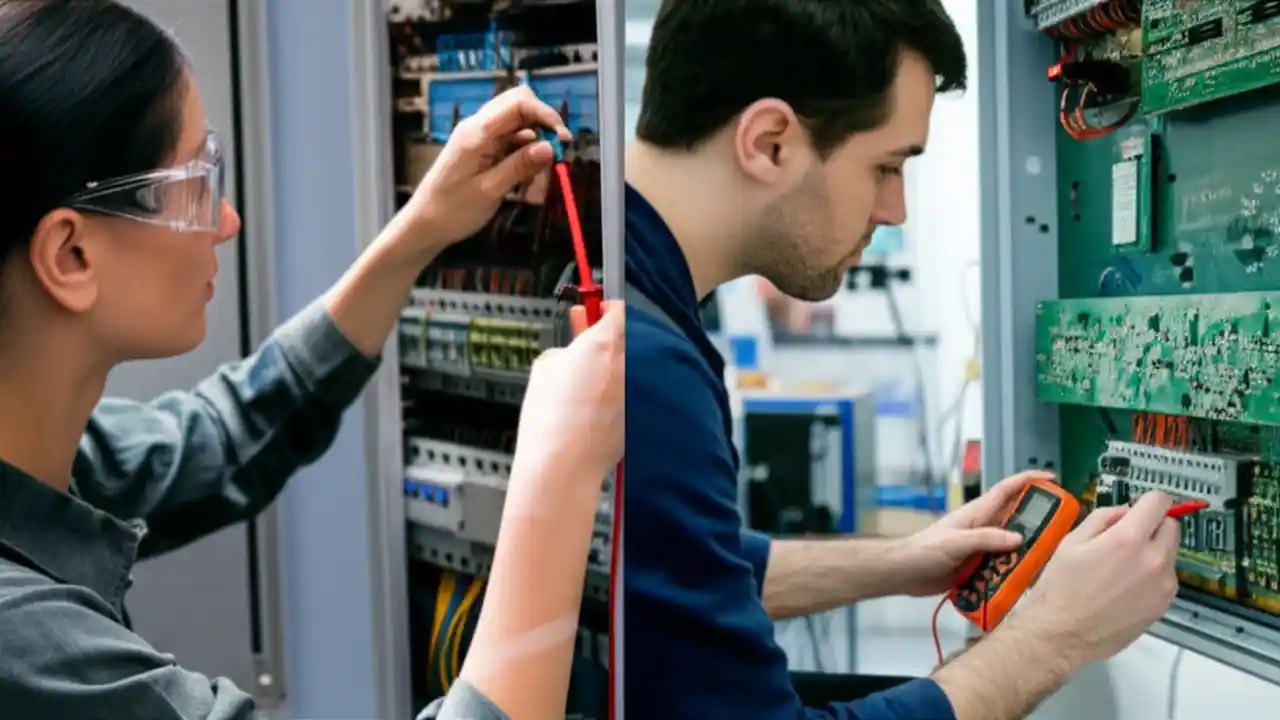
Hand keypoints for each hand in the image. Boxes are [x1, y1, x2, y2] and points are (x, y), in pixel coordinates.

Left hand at [401, 86, 571, 248]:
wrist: (425, 224)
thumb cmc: (452, 210)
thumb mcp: (490, 191)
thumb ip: (520, 166)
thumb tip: (551, 147)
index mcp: (477, 132)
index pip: (518, 103)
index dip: (546, 115)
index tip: (563, 140)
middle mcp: (479, 127)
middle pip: (521, 107)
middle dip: (543, 129)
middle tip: (553, 159)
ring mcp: (482, 138)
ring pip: (521, 129)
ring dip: (535, 152)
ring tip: (532, 189)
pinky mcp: (485, 150)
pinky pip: (513, 146)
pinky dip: (525, 162)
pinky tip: (523, 189)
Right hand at [511, 302, 623, 486]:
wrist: (562, 464)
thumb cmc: (550, 418)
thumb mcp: (545, 366)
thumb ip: (566, 349)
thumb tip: (573, 350)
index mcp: (604, 344)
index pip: (619, 310)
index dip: (607, 308)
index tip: (598, 310)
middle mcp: (628, 363)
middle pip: (630, 335)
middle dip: (612, 334)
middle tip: (591, 338)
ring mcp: (636, 389)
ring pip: (631, 364)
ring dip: (616, 362)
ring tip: (590, 373)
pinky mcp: (637, 412)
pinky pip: (631, 390)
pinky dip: (618, 389)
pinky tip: (596, 400)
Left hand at [895, 471, 1048, 595]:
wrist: (904, 572)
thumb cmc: (925, 551)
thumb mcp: (956, 542)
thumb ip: (985, 538)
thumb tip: (1019, 537)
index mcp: (977, 513)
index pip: (1006, 490)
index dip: (1028, 480)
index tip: (1052, 479)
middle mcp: (982, 527)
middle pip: (1015, 518)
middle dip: (1038, 521)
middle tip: (1062, 531)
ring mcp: (980, 547)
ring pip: (1011, 544)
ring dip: (1027, 551)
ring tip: (1049, 559)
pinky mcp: (977, 565)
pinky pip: (1001, 565)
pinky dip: (1014, 570)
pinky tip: (1027, 580)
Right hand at [1010, 491, 1179, 665]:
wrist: (1062, 634)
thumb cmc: (1060, 587)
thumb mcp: (1071, 541)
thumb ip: (1103, 518)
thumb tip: (1125, 512)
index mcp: (1128, 538)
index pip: (1160, 502)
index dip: (1149, 500)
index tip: (1140, 507)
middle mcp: (1154, 559)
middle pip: (1172, 526)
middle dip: (1153, 525)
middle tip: (1127, 538)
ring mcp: (1163, 585)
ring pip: (1170, 554)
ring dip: (1154, 552)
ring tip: (1122, 568)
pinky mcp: (1164, 605)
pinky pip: (1166, 579)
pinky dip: (1153, 576)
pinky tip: (1126, 588)